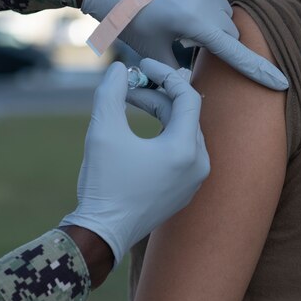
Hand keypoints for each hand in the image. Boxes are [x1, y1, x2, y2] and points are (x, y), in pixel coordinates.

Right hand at [61, 59, 209, 266]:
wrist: (102, 234)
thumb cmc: (104, 184)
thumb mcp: (103, 131)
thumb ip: (111, 92)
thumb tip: (119, 69)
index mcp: (185, 150)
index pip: (187, 97)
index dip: (164, 75)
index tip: (141, 67)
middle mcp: (198, 165)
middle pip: (184, 114)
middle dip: (156, 95)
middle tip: (127, 87)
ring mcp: (194, 181)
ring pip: (183, 132)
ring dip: (158, 114)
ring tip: (128, 106)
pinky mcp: (184, 191)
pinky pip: (181, 152)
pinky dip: (162, 135)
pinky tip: (137, 132)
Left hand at [80, 0, 287, 90]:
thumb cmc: (126, 17)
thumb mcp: (150, 51)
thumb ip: (177, 72)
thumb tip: (195, 86)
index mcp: (193, 22)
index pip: (234, 51)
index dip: (258, 70)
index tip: (282, 83)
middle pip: (228, 28)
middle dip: (216, 39)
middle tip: (188, 40)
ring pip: (220, 6)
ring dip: (209, 16)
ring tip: (176, 13)